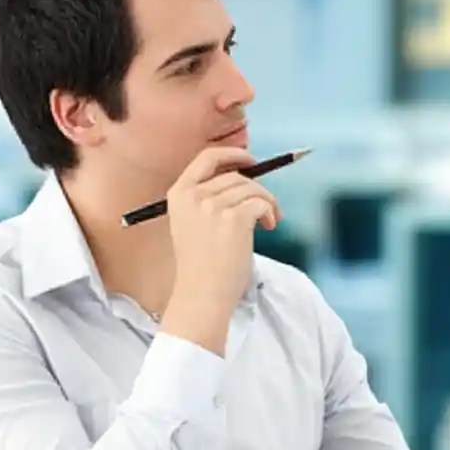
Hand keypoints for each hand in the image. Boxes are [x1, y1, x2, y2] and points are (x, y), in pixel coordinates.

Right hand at [161, 147, 281, 352]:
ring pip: (253, 189)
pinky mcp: (234, 218)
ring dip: (267, 202)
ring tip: (270, 221)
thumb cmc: (203, 265)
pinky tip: (270, 226)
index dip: (233, 154)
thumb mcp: (196, 224)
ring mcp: (213, 206)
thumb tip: (247, 180)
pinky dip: (271, 212)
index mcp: (179, 194)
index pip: (207, 158)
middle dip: (257, 188)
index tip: (251, 161)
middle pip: (236, 175)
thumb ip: (211, 200)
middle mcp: (194, 196)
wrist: (202, 294)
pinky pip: (261, 203)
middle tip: (267, 206)